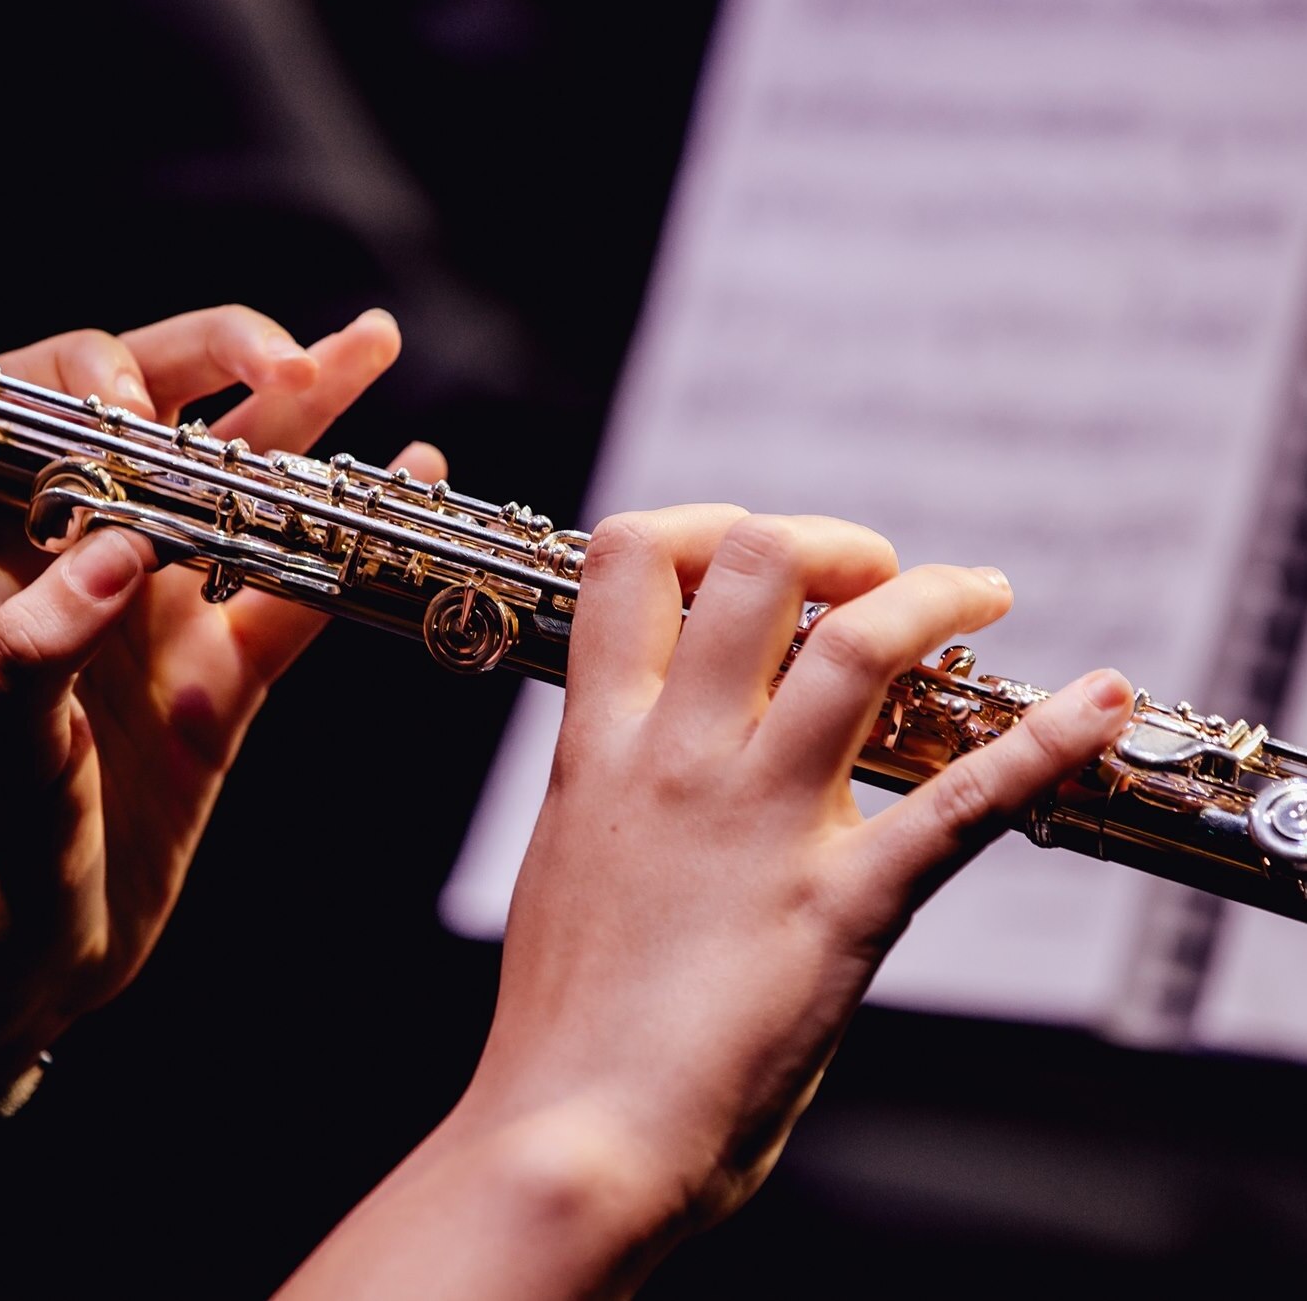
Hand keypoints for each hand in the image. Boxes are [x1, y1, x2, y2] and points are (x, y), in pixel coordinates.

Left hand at [0, 304, 445, 1114]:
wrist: (18, 976)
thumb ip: (32, 659)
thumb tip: (110, 555)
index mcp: (7, 568)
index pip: (50, 419)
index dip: (105, 385)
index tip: (157, 412)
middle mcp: (92, 575)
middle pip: (167, 430)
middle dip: (233, 367)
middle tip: (309, 352)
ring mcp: (165, 627)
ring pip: (247, 497)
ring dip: (310, 426)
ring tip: (372, 351)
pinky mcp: (221, 687)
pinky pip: (297, 600)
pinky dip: (351, 551)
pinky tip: (403, 494)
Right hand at [278, 505, 1132, 1297]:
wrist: (572, 1139)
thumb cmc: (564, 1015)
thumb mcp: (569, 852)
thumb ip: (615, 777)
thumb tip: (659, 732)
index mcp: (601, 745)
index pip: (631, 561)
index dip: (698, 524)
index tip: (746, 551)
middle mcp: (681, 759)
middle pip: (759, 563)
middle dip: (831, 540)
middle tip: (870, 573)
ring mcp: (763, 823)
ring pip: (860, 649)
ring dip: (934, 597)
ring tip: (980, 594)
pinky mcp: (841, 904)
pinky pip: (961, 803)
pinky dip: (1044, 742)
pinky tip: (1099, 701)